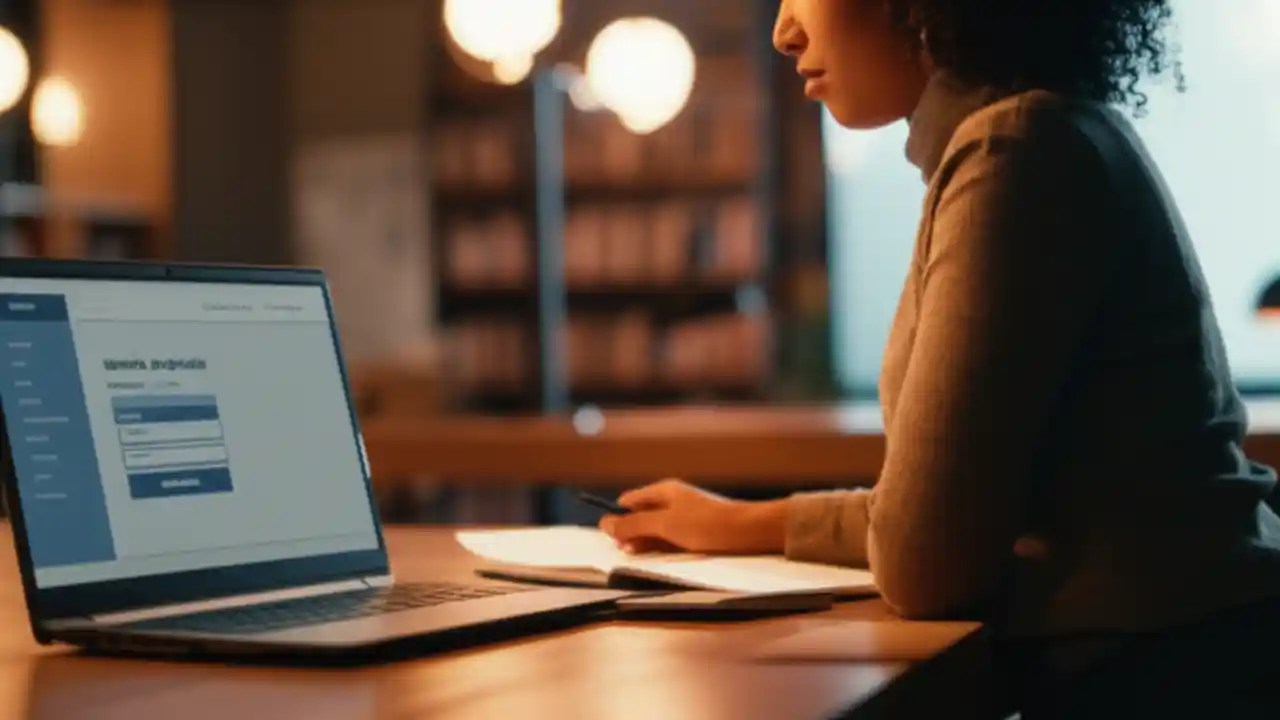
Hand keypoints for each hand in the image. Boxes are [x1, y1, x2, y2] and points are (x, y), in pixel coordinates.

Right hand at [597, 479, 787, 554]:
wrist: (746, 531)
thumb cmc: (706, 524)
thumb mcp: (664, 525)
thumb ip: (634, 525)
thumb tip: (606, 524)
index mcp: (663, 491)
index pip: (630, 500)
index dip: (616, 516)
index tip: (606, 535)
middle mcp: (671, 501)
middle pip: (641, 515)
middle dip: (630, 532)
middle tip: (623, 550)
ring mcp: (683, 516)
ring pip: (655, 529)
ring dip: (644, 542)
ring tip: (637, 555)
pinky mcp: (694, 532)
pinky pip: (669, 538)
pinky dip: (660, 546)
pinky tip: (658, 556)